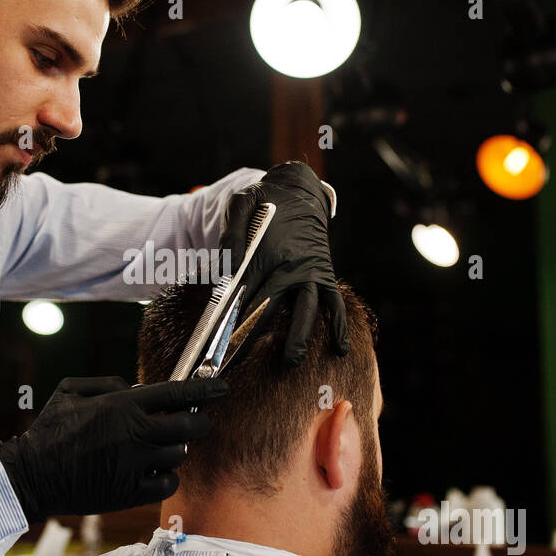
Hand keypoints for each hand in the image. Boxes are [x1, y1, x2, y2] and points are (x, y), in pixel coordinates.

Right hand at [0, 376, 228, 522]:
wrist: (33, 475)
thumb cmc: (49, 431)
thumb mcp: (70, 390)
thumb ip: (107, 382)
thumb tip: (136, 388)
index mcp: (122, 406)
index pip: (177, 393)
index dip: (205, 390)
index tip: (222, 388)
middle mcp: (135, 433)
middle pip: (191, 427)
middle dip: (199, 422)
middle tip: (196, 422)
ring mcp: (135, 464)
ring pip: (179, 455)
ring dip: (176, 449)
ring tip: (159, 447)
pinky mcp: (130, 492)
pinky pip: (167, 483)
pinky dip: (166, 476)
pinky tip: (153, 470)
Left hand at [217, 161, 347, 365]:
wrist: (299, 191)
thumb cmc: (265, 201)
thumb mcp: (241, 204)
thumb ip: (231, 232)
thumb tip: (226, 268)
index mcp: (267, 250)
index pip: (244, 290)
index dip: (228, 317)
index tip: (215, 342)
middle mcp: (291, 264)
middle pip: (269, 307)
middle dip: (250, 337)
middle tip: (235, 364)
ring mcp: (311, 272)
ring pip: (306, 310)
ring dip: (299, 338)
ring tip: (291, 363)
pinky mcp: (325, 275)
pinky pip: (335, 303)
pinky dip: (340, 326)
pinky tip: (340, 349)